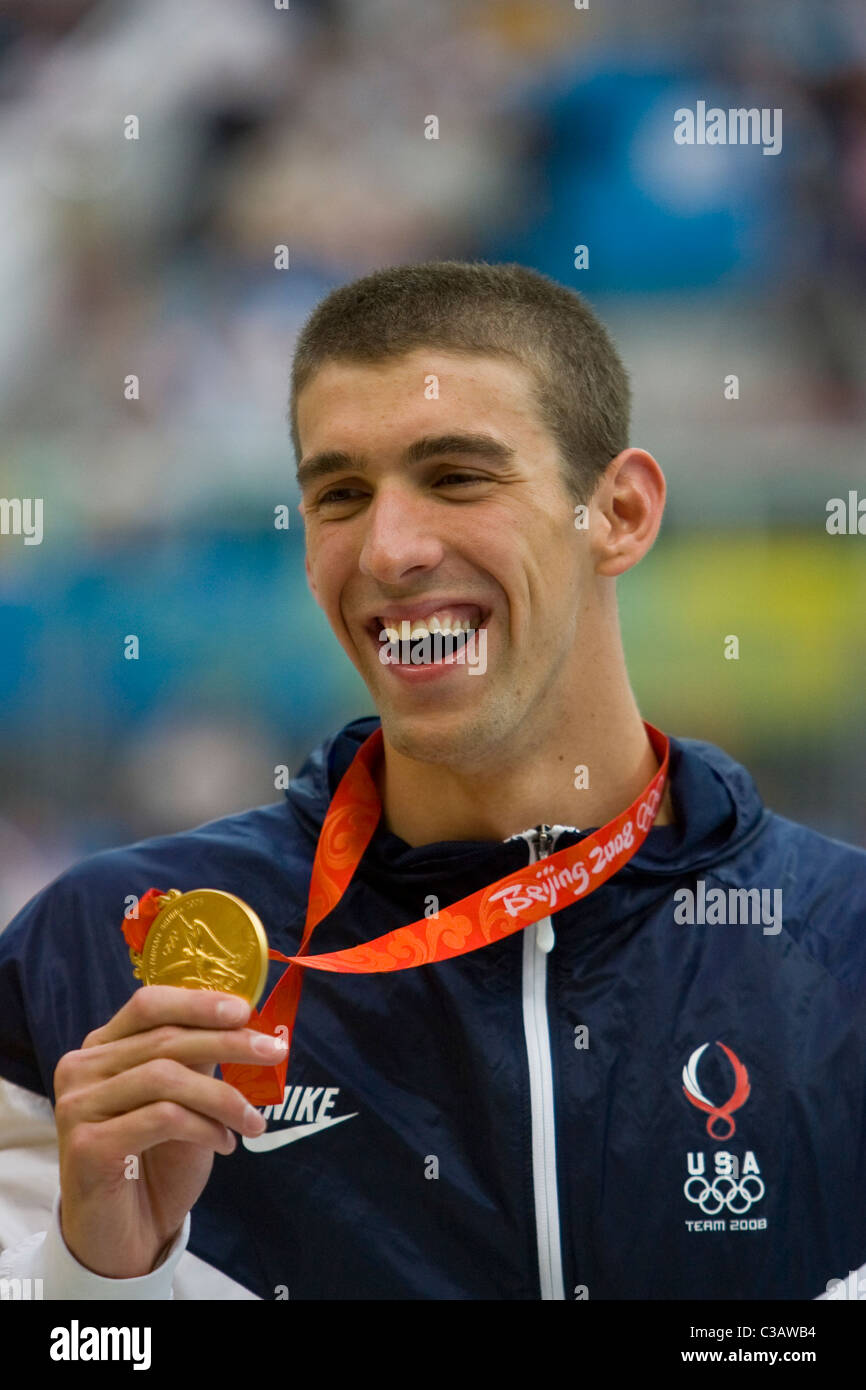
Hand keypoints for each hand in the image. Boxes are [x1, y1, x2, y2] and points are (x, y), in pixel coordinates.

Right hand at [53, 986, 285, 1278]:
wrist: (122, 1237)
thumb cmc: (154, 1163)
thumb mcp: (181, 1101)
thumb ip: (194, 1062)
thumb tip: (241, 1024)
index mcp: (101, 1049)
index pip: (148, 1005)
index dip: (198, 1002)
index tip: (245, 1010)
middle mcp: (81, 1070)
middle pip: (165, 1040)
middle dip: (229, 1043)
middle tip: (275, 1052)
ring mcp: (78, 1107)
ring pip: (166, 1077)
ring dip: (223, 1097)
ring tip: (254, 1121)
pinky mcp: (87, 1146)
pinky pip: (162, 1119)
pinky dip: (205, 1127)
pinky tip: (225, 1144)